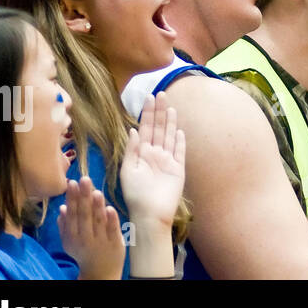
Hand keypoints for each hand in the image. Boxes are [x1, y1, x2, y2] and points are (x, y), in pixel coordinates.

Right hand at [57, 177, 125, 279]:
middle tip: (84, 179)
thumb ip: (65, 225)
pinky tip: (110, 209)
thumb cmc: (84, 252)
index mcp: (72, 236)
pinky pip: (112, 230)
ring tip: (96, 192)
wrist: (99, 273)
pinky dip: (111, 220)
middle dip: (83, 197)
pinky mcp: (115, 243)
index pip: (71, 214)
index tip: (72, 182)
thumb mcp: (70, 242)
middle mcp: (84, 238)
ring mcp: (100, 241)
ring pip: (98, 221)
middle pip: (84, 215)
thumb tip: (62, 207)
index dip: (72, 198)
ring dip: (97, 207)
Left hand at [119, 93, 185, 231]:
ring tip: (170, 106)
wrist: (150, 214)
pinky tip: (180, 130)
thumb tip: (133, 130)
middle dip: (159, 111)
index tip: (149, 97)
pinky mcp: (178, 169)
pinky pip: (180, 151)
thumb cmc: (135, 196)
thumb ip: (131, 150)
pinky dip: (180, 141)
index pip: (145, 128)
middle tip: (161, 94)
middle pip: (158, 128)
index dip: (147, 113)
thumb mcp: (127, 171)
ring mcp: (168, 160)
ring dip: (170, 121)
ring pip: (170, 136)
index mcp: (141, 154)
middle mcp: (155, 154)